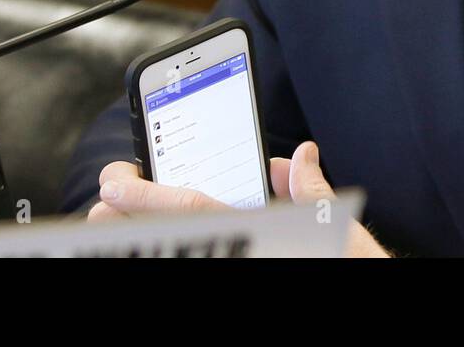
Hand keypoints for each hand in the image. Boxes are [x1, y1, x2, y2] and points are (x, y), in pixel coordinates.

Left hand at [88, 140, 390, 256]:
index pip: (193, 211)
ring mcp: (237, 268)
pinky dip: (169, 253)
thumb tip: (299, 157)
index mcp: (264, 238)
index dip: (147, 195)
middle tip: (102, 201)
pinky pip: (195, 261)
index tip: (114, 181)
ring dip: (138, 243)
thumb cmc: (351, 268)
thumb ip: (311, 190)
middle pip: (173, 239)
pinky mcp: (240, 279)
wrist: (360, 305)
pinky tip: (149, 246)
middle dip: (129, 220)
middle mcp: (244, 258)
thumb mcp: (339, 228)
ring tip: (111, 226)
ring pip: (176, 257)